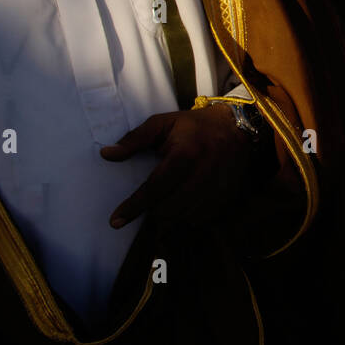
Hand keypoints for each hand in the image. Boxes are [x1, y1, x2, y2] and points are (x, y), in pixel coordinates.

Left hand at [100, 104, 267, 229]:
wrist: (238, 129)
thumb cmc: (195, 126)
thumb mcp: (163, 123)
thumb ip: (134, 139)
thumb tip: (107, 155)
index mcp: (185, 155)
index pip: (154, 189)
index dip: (133, 207)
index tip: (115, 221)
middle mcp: (202, 175)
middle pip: (167, 209)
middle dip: (151, 211)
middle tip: (145, 204)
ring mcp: (217, 190)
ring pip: (183, 218)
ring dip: (168, 215)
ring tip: (164, 203)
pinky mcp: (225, 199)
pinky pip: (199, 220)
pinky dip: (186, 217)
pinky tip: (183, 203)